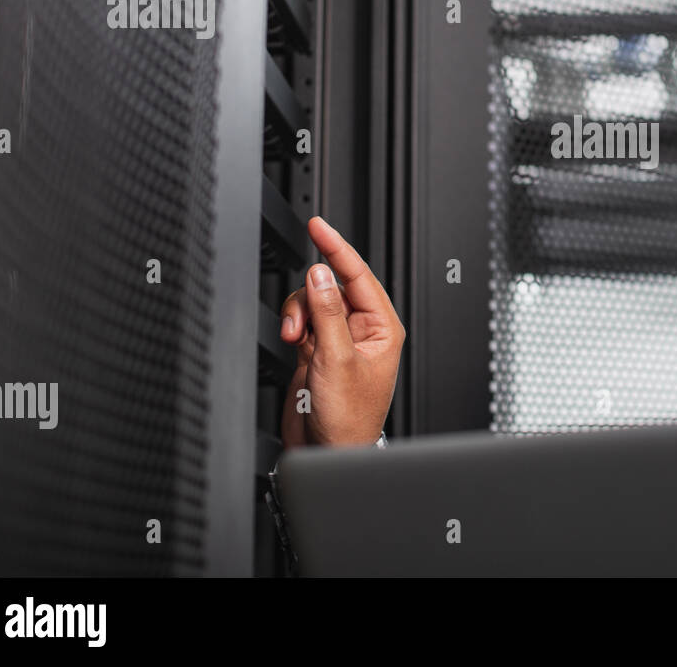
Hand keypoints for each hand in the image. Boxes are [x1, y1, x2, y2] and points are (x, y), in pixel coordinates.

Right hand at [279, 216, 404, 447]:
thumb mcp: (336, 359)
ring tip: (298, 339)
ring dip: (299, 314)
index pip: (360, 274)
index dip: (338, 247)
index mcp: (382, 327)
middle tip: (301, 316)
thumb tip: (321, 274)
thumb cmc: (348, 418)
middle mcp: (362, 329)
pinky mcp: (318, 348)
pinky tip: (296, 344)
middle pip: (332, 285)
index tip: (319, 226)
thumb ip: (327, 313)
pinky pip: (302, 319)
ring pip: (312, 301)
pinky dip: (294, 326)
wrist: (328, 451)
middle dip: (310, 296)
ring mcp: (338, 338)